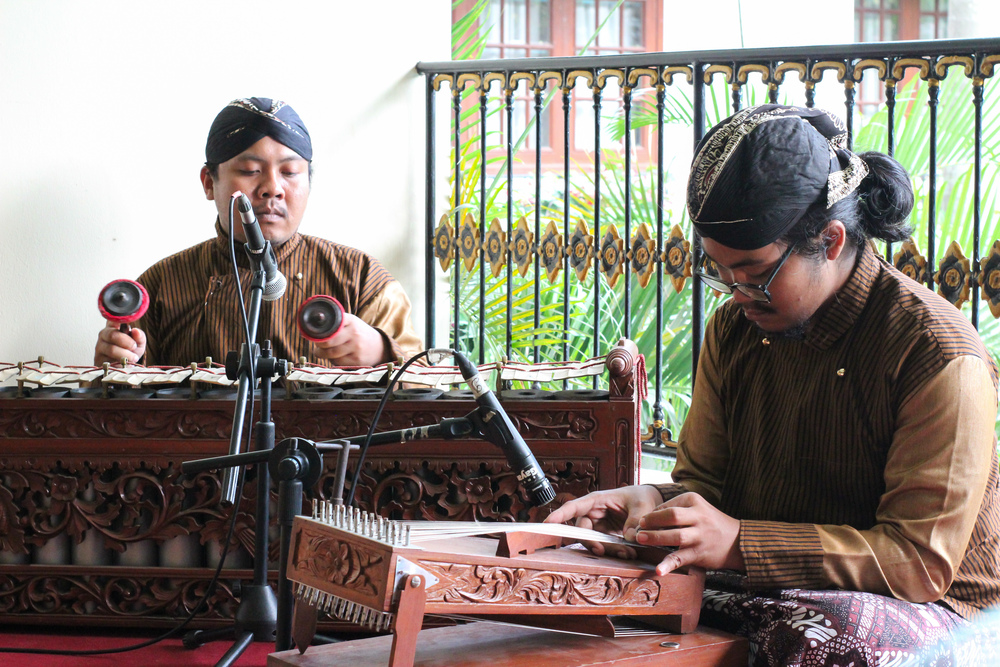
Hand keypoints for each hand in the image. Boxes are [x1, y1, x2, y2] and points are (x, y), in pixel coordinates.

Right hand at [94, 321, 145, 364]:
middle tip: (134, 347)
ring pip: (111, 349)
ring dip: (125, 355)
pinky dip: (120, 363)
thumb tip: (136, 331)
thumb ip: (140, 337)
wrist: (122, 368)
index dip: (117, 318)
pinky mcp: (98, 359)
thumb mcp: (138, 344)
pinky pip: (109, 361)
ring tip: (133, 358)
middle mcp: (104, 335)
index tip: (125, 322)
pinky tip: (124, 364)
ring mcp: (99, 347)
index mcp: (113, 327)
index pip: (112, 318)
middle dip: (127, 342)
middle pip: (112, 334)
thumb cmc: (129, 353)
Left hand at [312, 314, 389, 366]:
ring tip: (320, 352)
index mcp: (351, 320)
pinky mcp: (357, 360)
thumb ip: (336, 322)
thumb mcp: (351, 322)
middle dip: (318, 344)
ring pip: (331, 353)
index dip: (319, 331)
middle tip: (317, 345)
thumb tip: (313, 327)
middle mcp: (355, 333)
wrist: (380, 347)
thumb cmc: (359, 334)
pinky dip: (332, 360)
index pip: (331, 324)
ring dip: (322, 353)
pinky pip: (337, 362)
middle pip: (328, 340)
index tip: (314, 333)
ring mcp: (356, 347)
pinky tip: (334, 357)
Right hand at [544, 485, 662, 558]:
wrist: (651, 503)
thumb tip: (629, 538)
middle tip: (601, 551)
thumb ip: (635, 520)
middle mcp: (594, 513)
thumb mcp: (642, 506)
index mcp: (597, 500)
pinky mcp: (606, 535)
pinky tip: (628, 553)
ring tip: (627, 553)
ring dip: (607, 550)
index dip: (559, 515)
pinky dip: (614, 552)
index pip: (574, 507)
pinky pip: (604, 546)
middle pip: (581, 530)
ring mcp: (599, 525)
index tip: (547, 524)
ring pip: (592, 541)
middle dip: (591, 542)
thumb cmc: (641, 497)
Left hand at [636, 492, 743, 575]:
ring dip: (656, 538)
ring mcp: (700, 535)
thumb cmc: (711, 523)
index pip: (667, 506)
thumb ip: (675, 510)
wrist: (738, 541)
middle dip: (652, 522)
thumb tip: (647, 518)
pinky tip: (658, 570)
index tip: (640, 522)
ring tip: (641, 540)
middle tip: (637, 528)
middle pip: (671, 516)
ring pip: (675, 536)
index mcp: (694, 501)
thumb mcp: (696, 508)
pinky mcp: (700, 553)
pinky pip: (682, 559)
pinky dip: (669, 565)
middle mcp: (698, 516)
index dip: (652, 514)